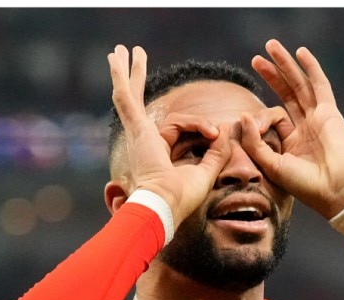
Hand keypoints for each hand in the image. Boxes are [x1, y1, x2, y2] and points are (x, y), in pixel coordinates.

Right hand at [107, 45, 230, 226]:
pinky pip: (127, 98)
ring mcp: (137, 133)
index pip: (180, 126)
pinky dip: (122, 77)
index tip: (216, 132)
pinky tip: (116, 57)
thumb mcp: (205, 172)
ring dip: (128, 71)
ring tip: (122, 50)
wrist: (164, 205)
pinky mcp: (137, 129)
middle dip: (137, 78)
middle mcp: (143, 140)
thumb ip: (216, 152)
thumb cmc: (181, 199)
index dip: (202, 126)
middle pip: (139, 102)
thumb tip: (226, 131)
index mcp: (158, 151)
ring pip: (130, 96)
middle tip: (135, 55)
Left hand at [242, 39, 343, 218]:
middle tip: (256, 58)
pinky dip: (310, 68)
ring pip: (300, 85)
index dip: (259, 118)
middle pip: (286, 93)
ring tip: (271, 46)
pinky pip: (319, 85)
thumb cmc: (306, 185)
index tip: (251, 123)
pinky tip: (300, 52)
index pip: (272, 117)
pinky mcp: (330, 112)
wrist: (336, 190)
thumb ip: (254, 142)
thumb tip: (244, 115)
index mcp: (291, 142)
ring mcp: (318, 118)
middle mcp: (305, 127)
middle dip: (271, 75)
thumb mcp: (272, 165)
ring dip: (286, 65)